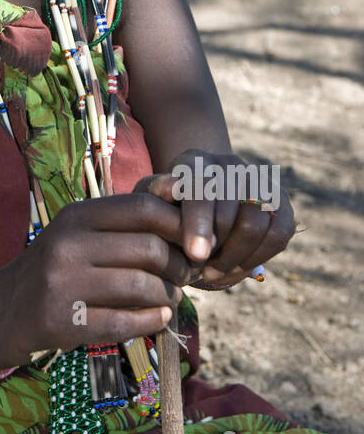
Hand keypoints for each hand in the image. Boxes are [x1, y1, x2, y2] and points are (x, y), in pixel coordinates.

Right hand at [0, 192, 195, 368]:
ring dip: (169, 295)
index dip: (179, 223)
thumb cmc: (60, 264)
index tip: (194, 241)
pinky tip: (159, 318)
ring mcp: (63, 284)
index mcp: (76, 215)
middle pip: (149, 249)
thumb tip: (181, 188)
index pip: (142, 207)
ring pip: (142, 287)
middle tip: (186, 275)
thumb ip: (129, 213)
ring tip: (172, 297)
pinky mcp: (64, 322)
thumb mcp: (83, 229)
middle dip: (180, 265)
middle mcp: (67, 244)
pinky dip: (152, 321)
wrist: (6, 308)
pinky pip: (125, 322)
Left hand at [133, 148, 295, 289]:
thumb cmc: (168, 209)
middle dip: (215, 250)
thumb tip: (174, 188)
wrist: (196, 206)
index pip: (202, 189)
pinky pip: (279, 234)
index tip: (196, 254)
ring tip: (213, 272)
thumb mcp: (152, 200)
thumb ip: (156, 194)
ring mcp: (259, 182)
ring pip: (255, 225)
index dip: (199, 223)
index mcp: (196, 161)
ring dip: (234, 258)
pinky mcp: (281, 203)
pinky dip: (259, 257)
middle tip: (199, 270)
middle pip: (230, 212)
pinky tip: (236, 268)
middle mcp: (231, 165)